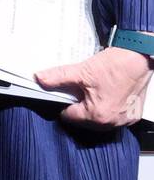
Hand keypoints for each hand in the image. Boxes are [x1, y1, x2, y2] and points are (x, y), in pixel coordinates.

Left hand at [34, 47, 152, 127]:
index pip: (69, 116)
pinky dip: (107, 106)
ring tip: (92, 90)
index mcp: (97, 115)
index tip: (63, 93)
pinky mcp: (133, 114)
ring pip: (98, 118)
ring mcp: (124, 120)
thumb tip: (39, 78)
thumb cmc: (115, 64)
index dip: (62, 103)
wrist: (140, 57)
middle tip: (79, 88)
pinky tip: (106, 92)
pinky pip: (113, 115)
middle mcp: (112, 122)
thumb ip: (58, 77)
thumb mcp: (82, 70)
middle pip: (84, 120)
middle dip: (78, 105)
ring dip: (92, 107)